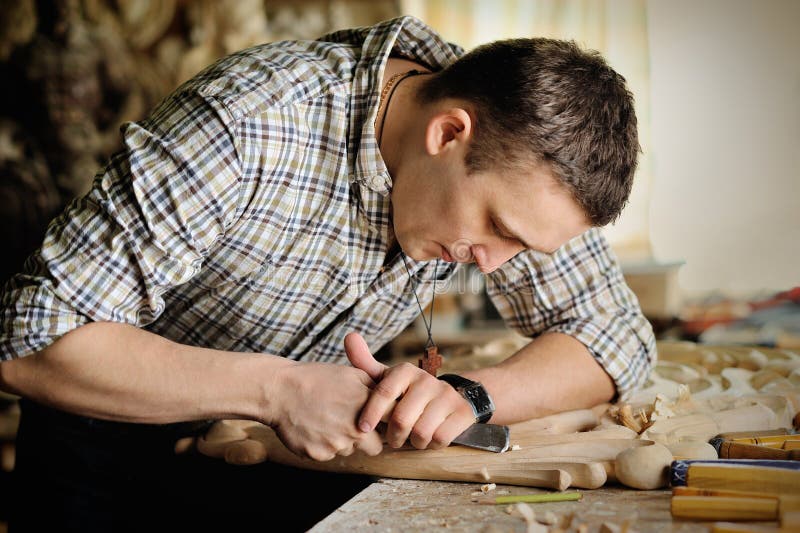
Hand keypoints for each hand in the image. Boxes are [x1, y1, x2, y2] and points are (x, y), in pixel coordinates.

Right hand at [268, 359, 383, 460]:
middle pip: (375, 447)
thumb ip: (375, 388)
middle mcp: (355, 430)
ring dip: (344, 440)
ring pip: (350, 451)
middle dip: (368, 438)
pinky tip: (315, 427)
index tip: (381, 421)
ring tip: (328, 420)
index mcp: (367, 408)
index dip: (387, 424)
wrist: (280, 391)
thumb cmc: (316, 379)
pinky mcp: (319, 455)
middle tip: (353, 424)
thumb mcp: (351, 374)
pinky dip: (324, 444)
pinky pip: (329, 455)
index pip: (392, 425)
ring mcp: (336, 445)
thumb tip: (393, 397)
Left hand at [345, 332, 475, 449]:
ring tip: (413, 437)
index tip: (363, 428)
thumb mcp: (389, 378)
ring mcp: (446, 396)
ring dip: (414, 442)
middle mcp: (426, 380)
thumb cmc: (411, 392)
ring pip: (421, 432)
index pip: (384, 392)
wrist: (455, 396)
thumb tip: (349, 337)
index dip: (371, 413)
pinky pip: (440, 438)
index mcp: (406, 371)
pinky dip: (432, 444)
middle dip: (394, 436)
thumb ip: (366, 364)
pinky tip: (430, 437)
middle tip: (394, 439)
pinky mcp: (462, 412)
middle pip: (401, 419)